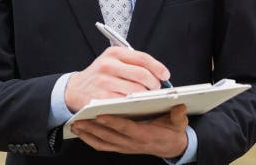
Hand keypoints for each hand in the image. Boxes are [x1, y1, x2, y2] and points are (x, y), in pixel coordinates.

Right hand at [64, 46, 170, 112]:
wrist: (75, 89)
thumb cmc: (101, 75)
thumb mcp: (113, 61)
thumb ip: (133, 64)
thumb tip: (159, 74)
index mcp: (114, 53)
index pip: (142, 58)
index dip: (158, 67)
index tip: (165, 75)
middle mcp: (108, 65)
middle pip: (142, 74)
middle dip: (154, 84)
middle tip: (156, 89)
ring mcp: (104, 81)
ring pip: (136, 90)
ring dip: (145, 96)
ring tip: (146, 97)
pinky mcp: (101, 97)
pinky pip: (125, 102)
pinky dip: (134, 104)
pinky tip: (135, 104)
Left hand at [72, 104, 188, 157]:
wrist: (172, 146)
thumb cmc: (173, 131)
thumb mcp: (179, 123)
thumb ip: (178, 116)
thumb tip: (180, 107)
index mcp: (144, 134)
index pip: (126, 128)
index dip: (112, 122)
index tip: (100, 114)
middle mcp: (132, 143)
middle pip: (109, 136)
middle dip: (93, 128)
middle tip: (79, 118)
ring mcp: (125, 146)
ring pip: (103, 142)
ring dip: (88, 134)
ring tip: (75, 124)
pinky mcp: (121, 147)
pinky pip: (102, 146)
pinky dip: (90, 140)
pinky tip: (81, 133)